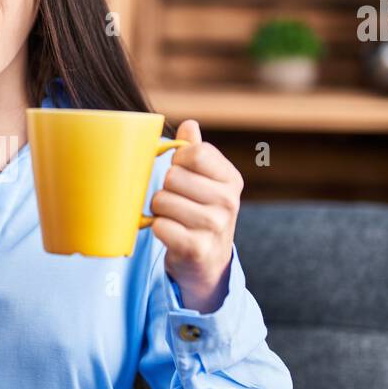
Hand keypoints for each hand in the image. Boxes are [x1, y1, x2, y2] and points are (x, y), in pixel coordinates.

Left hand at [149, 120, 242, 314]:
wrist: (207, 264)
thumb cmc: (200, 213)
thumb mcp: (205, 183)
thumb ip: (196, 153)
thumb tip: (189, 125)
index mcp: (231, 179)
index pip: (194, 153)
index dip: (177, 161)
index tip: (181, 173)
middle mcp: (228, 201)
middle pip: (173, 176)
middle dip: (164, 188)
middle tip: (175, 202)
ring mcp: (214, 225)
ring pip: (162, 200)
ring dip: (158, 210)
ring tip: (172, 218)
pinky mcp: (196, 248)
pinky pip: (159, 225)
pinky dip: (157, 228)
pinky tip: (170, 234)